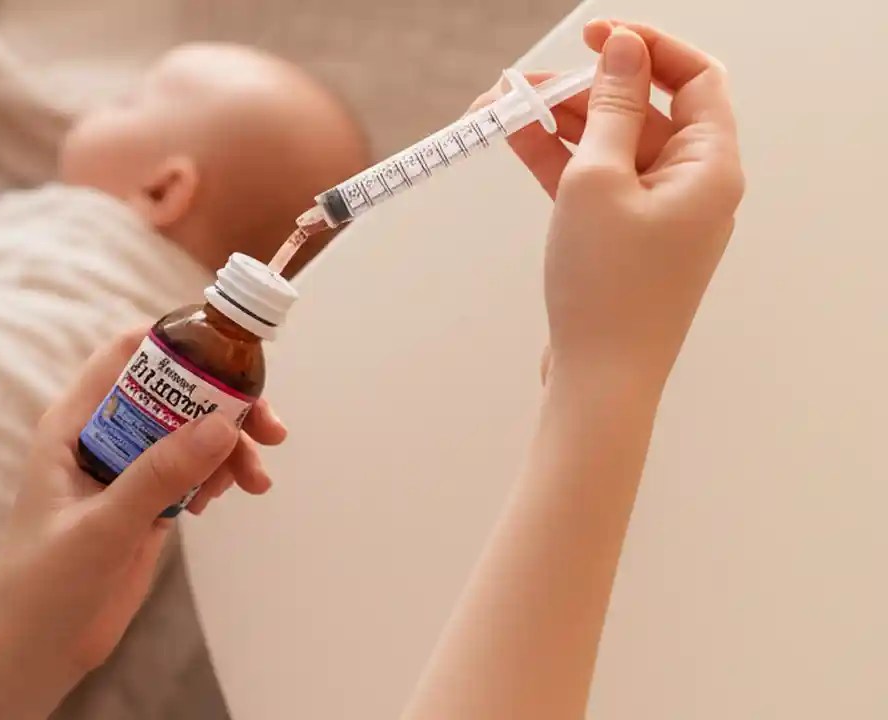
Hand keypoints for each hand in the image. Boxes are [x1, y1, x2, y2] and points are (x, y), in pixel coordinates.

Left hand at [0, 328, 285, 676]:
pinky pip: (193, 470)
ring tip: (254, 481)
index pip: (126, 355)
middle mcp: (102, 437)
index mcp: (74, 424)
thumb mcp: (103, 525)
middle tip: (267, 428)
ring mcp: (127, 470)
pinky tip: (219, 499)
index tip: (231, 354)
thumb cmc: (43, 584)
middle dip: (224, 403)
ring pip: (191, 433)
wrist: (35, 649)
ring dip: (229, 447)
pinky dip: (217, 476)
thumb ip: (158, 474)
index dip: (177, 343)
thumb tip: (219, 426)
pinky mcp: (146, 503)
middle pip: (173, 392)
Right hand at [495, 21, 744, 389]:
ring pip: (609, 147)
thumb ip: (611, 108)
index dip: (645, 47)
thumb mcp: (598, 180)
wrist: (598, 380)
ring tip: (499, 108)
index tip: (594, 35)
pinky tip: (512, 140)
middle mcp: (693, 187)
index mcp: (710, 167)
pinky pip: (593, 183)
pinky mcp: (624, 240)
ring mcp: (657, 215)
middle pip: (643, 111)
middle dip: (580, 90)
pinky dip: (557, 161)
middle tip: (521, 83)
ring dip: (558, 124)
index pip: (694, 78)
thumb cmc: (606, 288)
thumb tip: (623, 50)